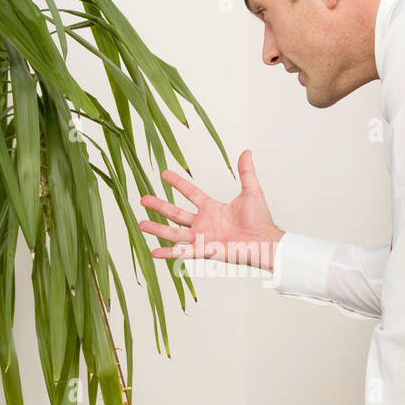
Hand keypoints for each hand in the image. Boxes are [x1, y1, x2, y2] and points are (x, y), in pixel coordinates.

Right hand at [138, 149, 284, 270]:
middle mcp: (203, 222)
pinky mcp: (204, 250)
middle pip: (175, 213)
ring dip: (157, 228)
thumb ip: (246, 173)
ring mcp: (202, 237)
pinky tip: (153, 252)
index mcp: (212, 208)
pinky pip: (183, 252)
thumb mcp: (251, 192)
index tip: (163, 173)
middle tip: (142, 199)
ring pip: (174, 232)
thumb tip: (246, 152)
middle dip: (159, 206)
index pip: (190, 193)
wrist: (264, 242)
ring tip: (140, 223)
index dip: (177, 183)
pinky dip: (169, 252)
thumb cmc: (260, 219)